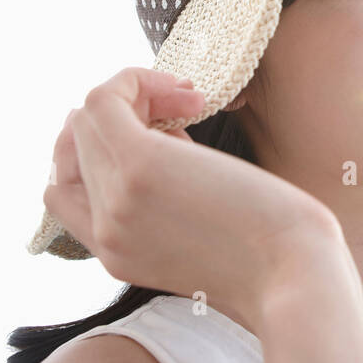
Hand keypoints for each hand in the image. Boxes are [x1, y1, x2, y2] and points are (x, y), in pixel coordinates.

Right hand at [43, 67, 357, 334]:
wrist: (300, 282)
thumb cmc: (279, 261)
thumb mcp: (210, 243)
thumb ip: (173, 207)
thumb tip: (169, 142)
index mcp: (116, 256)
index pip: (63, 191)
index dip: (100, 151)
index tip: (165, 139)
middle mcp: (105, 234)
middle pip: (74, 145)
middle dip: (124, 115)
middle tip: (185, 111)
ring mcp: (116, 201)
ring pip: (86, 117)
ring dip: (136, 93)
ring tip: (192, 103)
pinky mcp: (140, 168)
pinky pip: (104, 99)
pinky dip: (138, 80)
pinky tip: (191, 93)